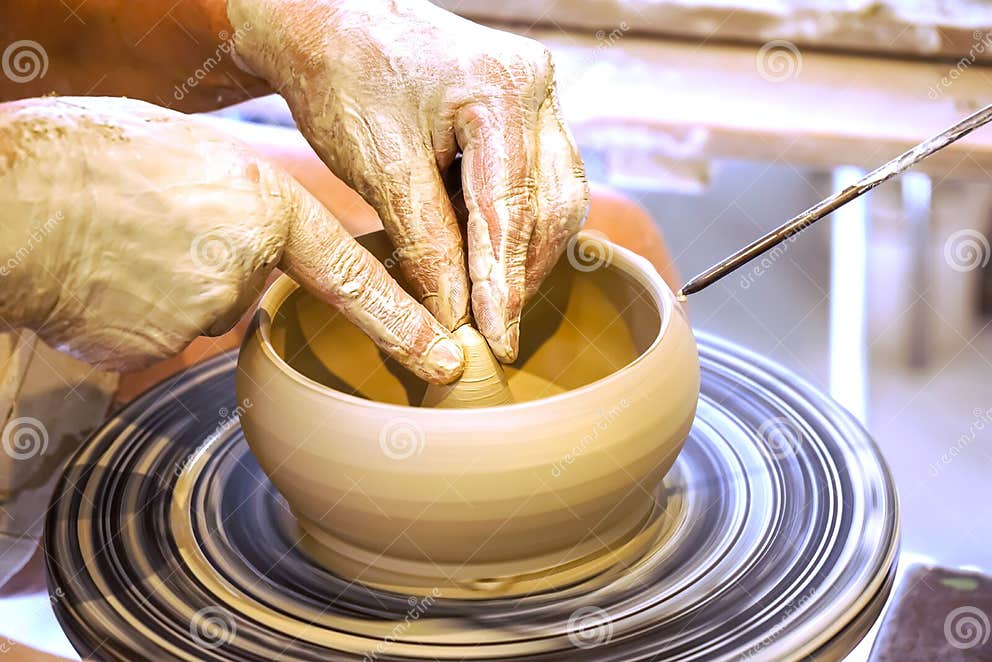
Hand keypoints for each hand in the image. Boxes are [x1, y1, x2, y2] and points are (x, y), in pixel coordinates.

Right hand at [0, 97, 462, 382]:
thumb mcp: (188, 154)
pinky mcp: (156, 348)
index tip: (445, 358)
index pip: (353, 277)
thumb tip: (242, 240)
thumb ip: (234, 200)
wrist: (15, 202)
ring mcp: (202, 313)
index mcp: (263, 206)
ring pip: (197, 309)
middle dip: (207, 267)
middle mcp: (245, 268)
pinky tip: (98, 279)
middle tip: (150, 231)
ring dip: (164, 288)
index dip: (401, 321)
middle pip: (245, 287)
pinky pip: (157, 331)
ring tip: (116, 246)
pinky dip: (132, 312)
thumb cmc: (92, 158)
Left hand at [228, 0, 588, 361]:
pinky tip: (482, 255)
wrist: (326, 23)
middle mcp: (536, 87)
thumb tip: (457, 317)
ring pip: (554, 197)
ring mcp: (536, 96)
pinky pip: (537, 181)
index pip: (512, 210)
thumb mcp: (380, 167)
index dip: (506, 285)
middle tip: (495, 329)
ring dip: (523, 254)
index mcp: (503, 90)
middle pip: (553, 205)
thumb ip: (425, 243)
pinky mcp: (523, 111)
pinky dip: (511, 226)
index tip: (498, 341)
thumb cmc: (343, 78)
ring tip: (489, 300)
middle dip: (524, 273)